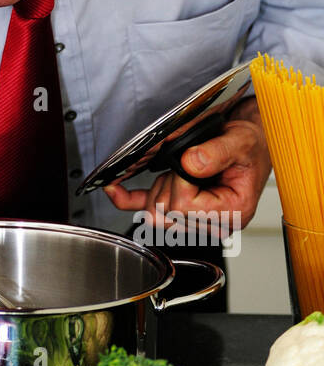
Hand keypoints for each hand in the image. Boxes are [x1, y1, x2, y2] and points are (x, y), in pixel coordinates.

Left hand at [102, 98, 271, 231]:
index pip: (183, 206)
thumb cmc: (250, 146)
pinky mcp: (180, 213)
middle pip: (164, 214)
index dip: (180, 180)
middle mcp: (214, 224)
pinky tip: (114, 189)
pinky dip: (126, 200)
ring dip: (160, 188)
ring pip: (153, 215)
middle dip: (168, 184)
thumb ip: (216, 152)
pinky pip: (143, 210)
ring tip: (183, 171)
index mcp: (233, 213)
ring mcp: (195, 222)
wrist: (251, 144)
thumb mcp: (240, 141)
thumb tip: (191, 162)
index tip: (193, 162)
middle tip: (188, 164)